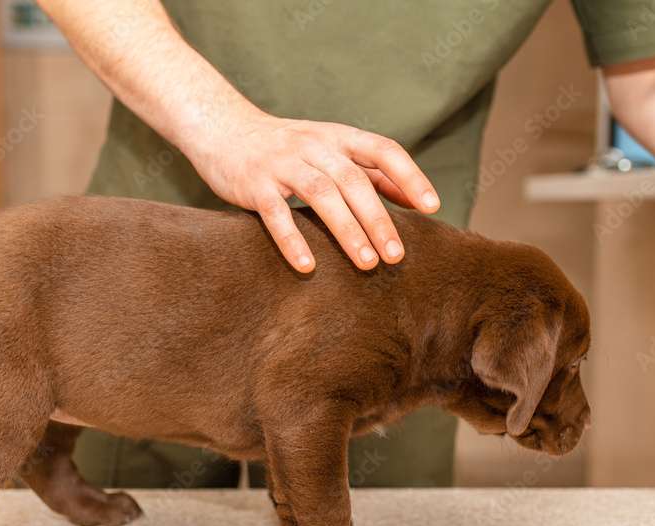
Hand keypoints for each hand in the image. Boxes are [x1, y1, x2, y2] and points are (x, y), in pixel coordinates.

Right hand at [183, 112, 440, 272]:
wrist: (223, 129)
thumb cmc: (288, 148)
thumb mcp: (332, 151)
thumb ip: (373, 173)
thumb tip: (418, 200)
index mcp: (339, 137)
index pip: (384, 151)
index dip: (410, 177)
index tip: (431, 207)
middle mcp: (314, 145)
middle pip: (354, 181)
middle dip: (378, 219)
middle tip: (396, 256)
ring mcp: (282, 163)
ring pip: (321, 195)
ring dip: (346, 230)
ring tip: (365, 264)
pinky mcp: (254, 183)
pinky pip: (275, 213)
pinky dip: (292, 240)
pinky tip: (307, 267)